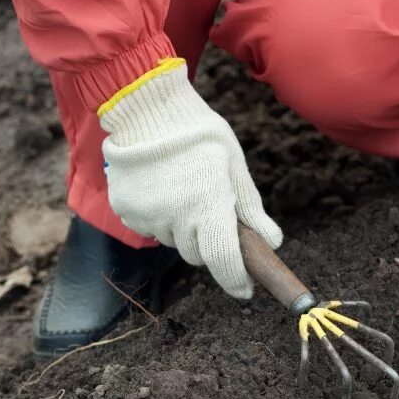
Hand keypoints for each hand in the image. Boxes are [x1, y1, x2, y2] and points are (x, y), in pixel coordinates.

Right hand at [100, 60, 281, 297]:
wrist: (146, 107)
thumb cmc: (201, 136)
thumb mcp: (235, 168)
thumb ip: (250, 209)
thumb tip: (272, 242)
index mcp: (209, 208)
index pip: (224, 261)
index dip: (236, 280)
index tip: (245, 290)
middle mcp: (176, 219)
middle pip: (198, 254)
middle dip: (209, 243)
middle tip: (211, 211)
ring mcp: (147, 216)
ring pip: (173, 241)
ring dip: (183, 228)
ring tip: (183, 190)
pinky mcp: (126, 211)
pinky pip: (150, 228)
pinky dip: (159, 218)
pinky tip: (161, 188)